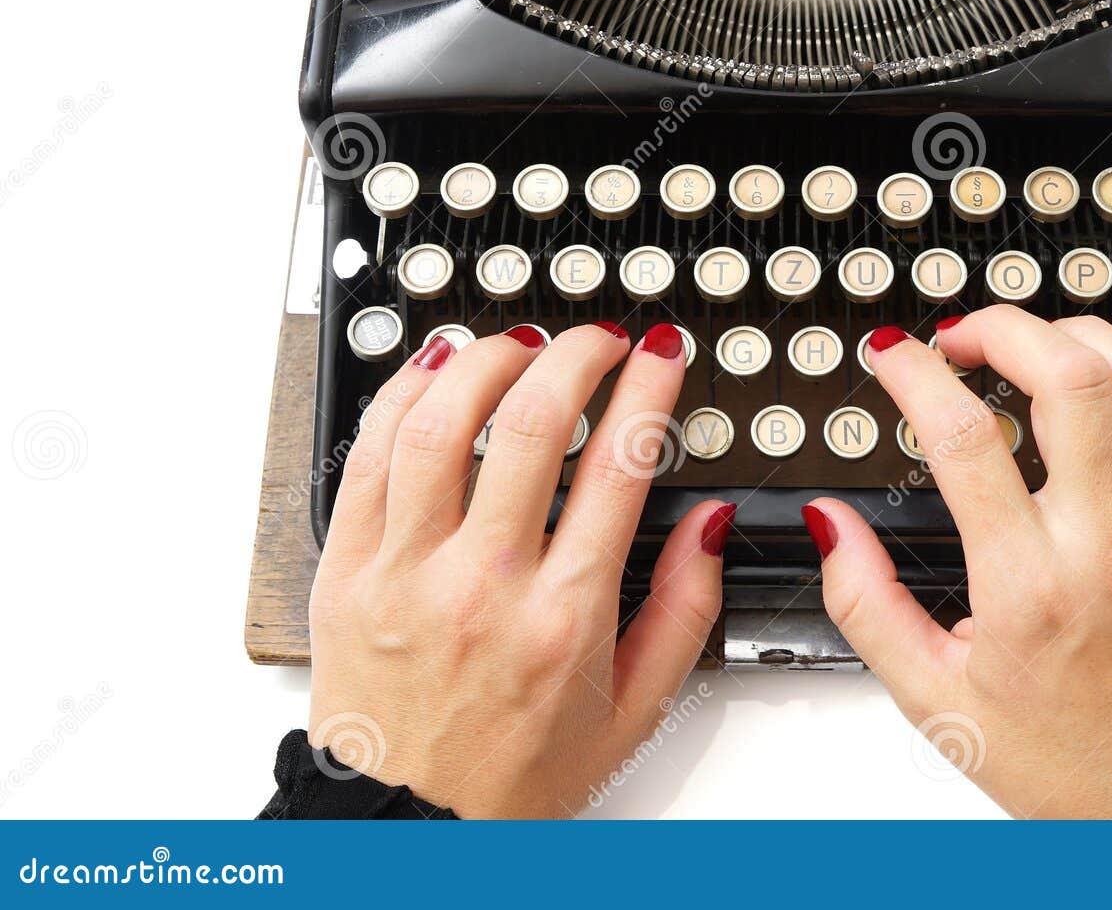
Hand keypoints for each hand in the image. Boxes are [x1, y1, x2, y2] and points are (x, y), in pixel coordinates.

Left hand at [306, 321, 735, 817]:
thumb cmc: (514, 775)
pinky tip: (436, 369)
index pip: (618, 464)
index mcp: (564, 617)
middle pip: (531, 423)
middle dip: (576, 354)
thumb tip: (708, 523)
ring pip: (440, 425)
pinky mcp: (347, 571)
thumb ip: (686, 610)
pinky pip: (368, 458)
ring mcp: (405, 574)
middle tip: (597, 339)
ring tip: (520, 341)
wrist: (407, 828)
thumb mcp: (635, 710)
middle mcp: (483, 585)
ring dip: (488, 360)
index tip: (657, 353)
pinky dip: (403, 396)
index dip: (646, 387)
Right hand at [806, 308, 1111, 817]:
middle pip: (1069, 381)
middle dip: (1004, 328)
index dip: (915, 374)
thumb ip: (865, 604)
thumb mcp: (931, 698)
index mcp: (1027, 585)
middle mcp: (1107, 545)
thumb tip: (831, 524)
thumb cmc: (1060, 763)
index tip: (892, 357)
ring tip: (1039, 337)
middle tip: (963, 336)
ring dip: (1088, 336)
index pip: (964, 437)